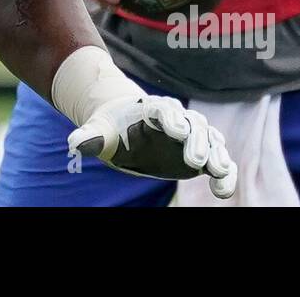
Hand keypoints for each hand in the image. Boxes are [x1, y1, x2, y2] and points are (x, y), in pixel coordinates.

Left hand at [68, 94, 236, 198]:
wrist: (126, 130)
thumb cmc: (113, 128)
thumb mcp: (100, 131)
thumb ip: (91, 136)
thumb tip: (75, 142)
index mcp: (152, 109)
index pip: (163, 109)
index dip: (170, 118)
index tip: (175, 129)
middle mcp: (178, 119)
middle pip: (193, 124)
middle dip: (196, 140)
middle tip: (195, 160)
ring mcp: (193, 136)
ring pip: (211, 141)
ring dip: (217, 155)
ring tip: (217, 172)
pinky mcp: (202, 154)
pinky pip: (219, 162)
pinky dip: (224, 174)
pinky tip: (223, 191)